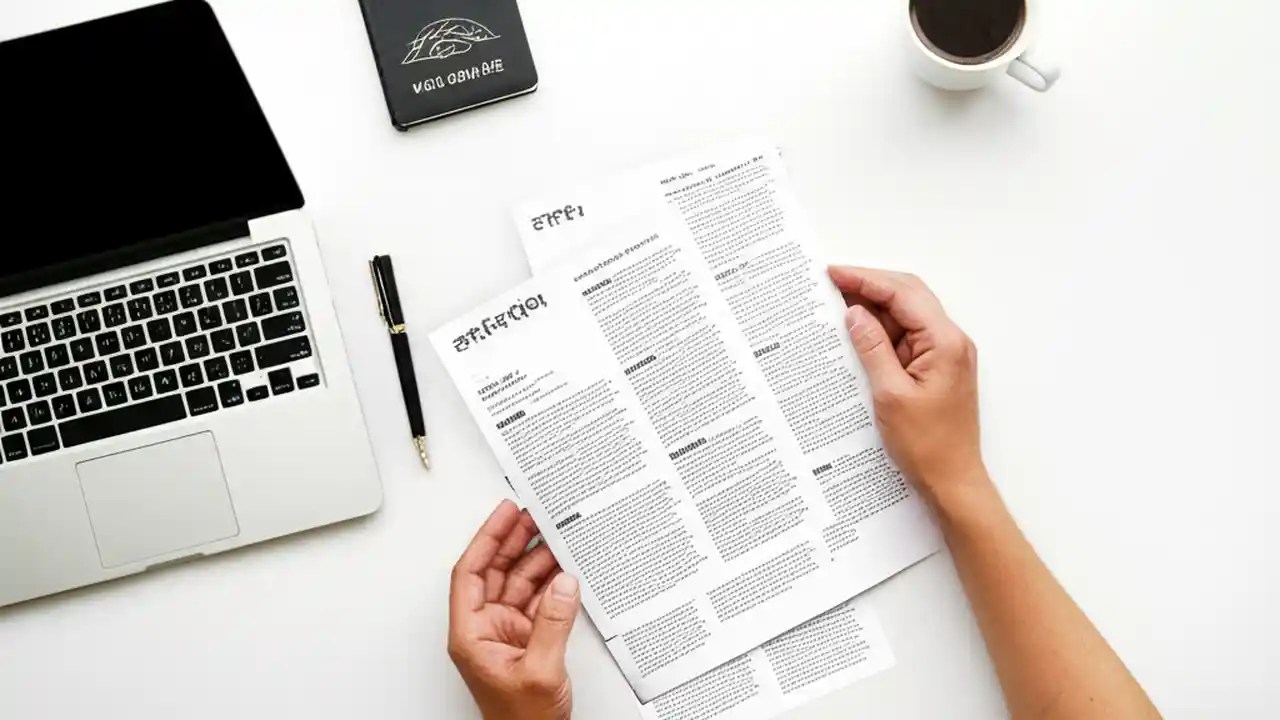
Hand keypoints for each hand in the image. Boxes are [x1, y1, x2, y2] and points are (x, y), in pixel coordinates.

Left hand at [449, 500, 580, 719]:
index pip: (470, 574)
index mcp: (471, 634)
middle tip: (533, 514)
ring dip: (537, 558)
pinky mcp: (530, 640)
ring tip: (554, 533)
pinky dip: (553, 582)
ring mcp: (508, 633)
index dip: (486, 539)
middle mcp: (486, 629)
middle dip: (513, 540)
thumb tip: (563, 584)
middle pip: (495, 571)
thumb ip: (552, 623)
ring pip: (520, 583)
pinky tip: (564, 567)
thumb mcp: (539, 670)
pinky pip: (540, 601)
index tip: (503, 513)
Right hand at [829, 266, 985, 504]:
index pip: (902, 294)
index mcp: (944, 343)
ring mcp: (944, 354)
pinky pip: (905, 338)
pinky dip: (881, 332)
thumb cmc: (927, 446)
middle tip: (831, 283)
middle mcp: (950, 341)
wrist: (952, 480)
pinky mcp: (934, 368)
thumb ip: (872, 348)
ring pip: (905, 315)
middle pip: (907, 296)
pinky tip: (856, 334)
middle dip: (869, 286)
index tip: (833, 274)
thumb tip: (855, 314)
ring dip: (873, 308)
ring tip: (835, 306)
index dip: (866, 279)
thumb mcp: (890, 395)